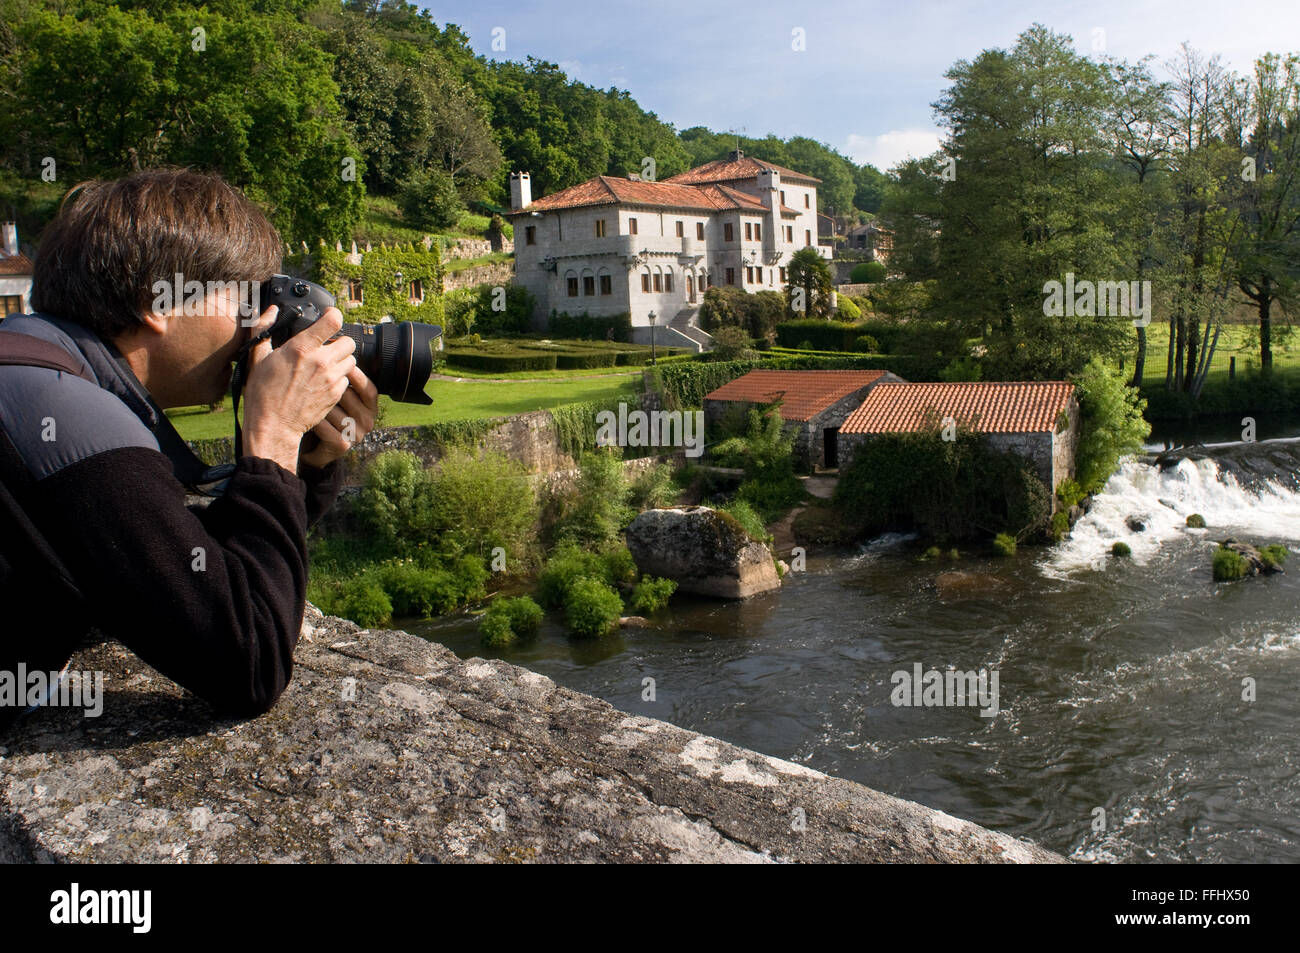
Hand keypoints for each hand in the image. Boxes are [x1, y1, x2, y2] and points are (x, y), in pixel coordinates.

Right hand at [240, 304, 355, 473]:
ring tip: (325, 366)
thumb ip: (262, 329)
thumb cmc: (262, 393)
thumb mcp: (256, 358)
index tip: (328, 318)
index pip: (333, 321)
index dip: (333, 316)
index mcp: (301, 348)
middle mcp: (321, 362)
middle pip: (349, 341)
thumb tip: (271, 311)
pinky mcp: (335, 394)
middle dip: (339, 342)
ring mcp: (331, 379)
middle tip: (326, 348)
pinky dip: (339, 379)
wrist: (274, 425)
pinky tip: (324, 382)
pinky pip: (347, 380)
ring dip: (341, 361)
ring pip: (351, 361)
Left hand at [300, 363, 378, 469]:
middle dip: (328, 387)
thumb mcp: (335, 395)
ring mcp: (356, 435)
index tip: (337, 364)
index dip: (355, 376)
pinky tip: (302, 414)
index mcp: (370, 407)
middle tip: (311, 379)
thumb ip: (342, 377)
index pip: (370, 389)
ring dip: (316, 403)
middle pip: (350, 397)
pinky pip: (324, 425)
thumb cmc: (320, 413)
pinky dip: (311, 419)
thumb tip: (338, 347)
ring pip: (334, 409)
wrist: (311, 444)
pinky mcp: (342, 445)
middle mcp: (368, 422)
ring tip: (303, 397)